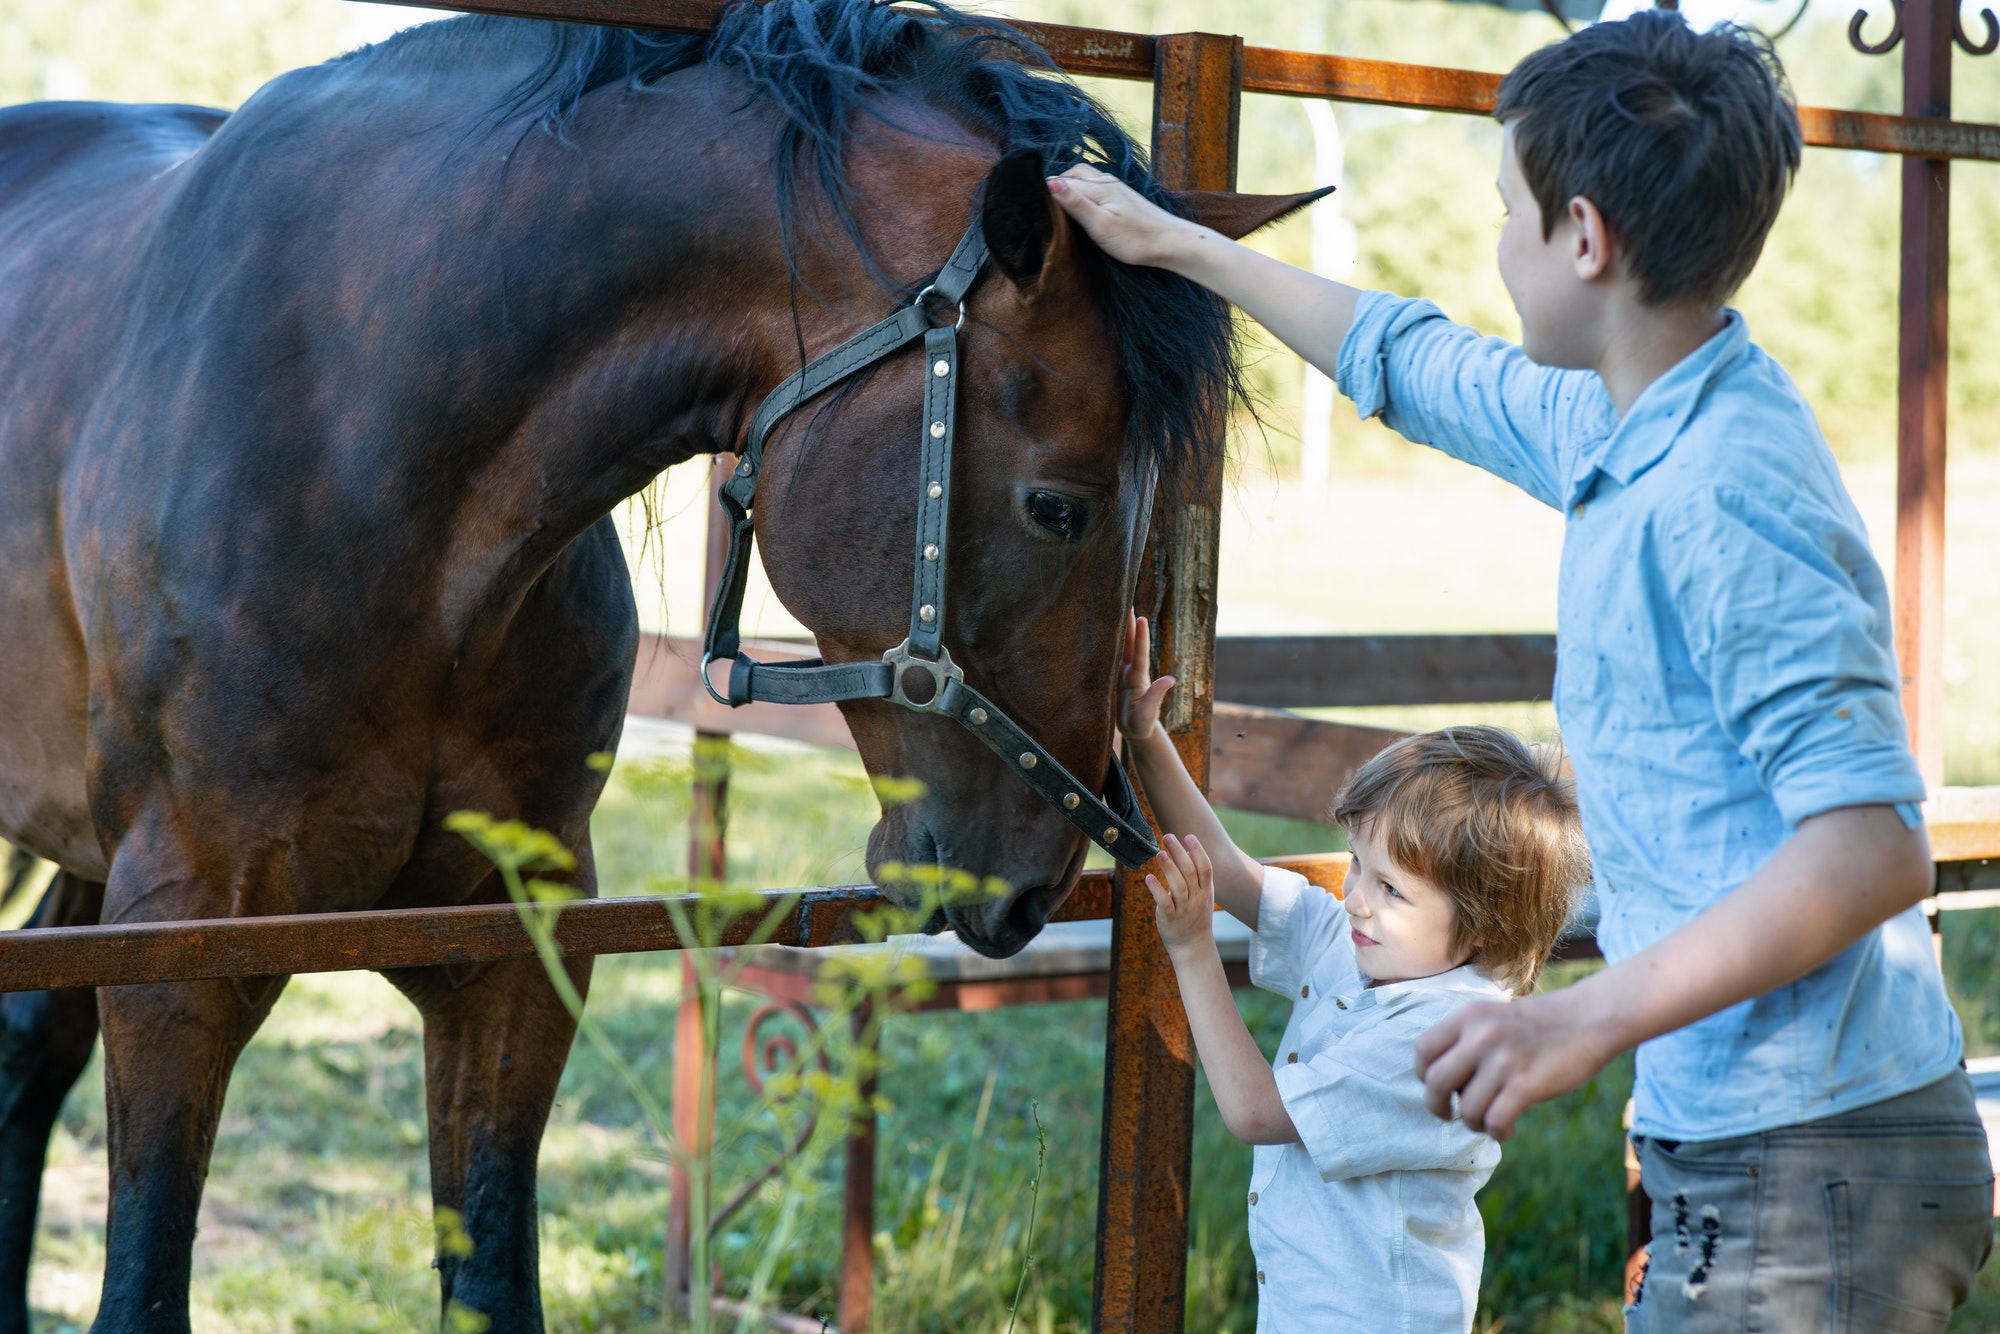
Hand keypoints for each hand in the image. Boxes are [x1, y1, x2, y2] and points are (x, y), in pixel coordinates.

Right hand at [1047, 166, 1206, 269]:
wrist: (1171, 243)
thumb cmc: (1135, 238)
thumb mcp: (1099, 224)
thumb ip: (1075, 202)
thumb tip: (1049, 182)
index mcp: (1096, 185)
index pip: (1059, 181)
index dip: (1044, 191)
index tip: (1031, 206)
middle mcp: (1104, 181)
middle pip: (1071, 175)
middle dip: (1056, 187)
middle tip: (1044, 210)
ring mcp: (1115, 187)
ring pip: (1083, 181)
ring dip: (1070, 191)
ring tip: (1060, 212)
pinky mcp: (1121, 197)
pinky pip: (1094, 188)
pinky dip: (1083, 196)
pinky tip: (1083, 212)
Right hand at [1119, 613, 1173, 742]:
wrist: (1137, 731)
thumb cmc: (1142, 725)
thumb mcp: (1148, 715)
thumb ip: (1156, 697)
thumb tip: (1171, 679)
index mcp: (1138, 679)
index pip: (1139, 655)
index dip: (1140, 637)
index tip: (1141, 618)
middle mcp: (1132, 672)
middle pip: (1130, 645)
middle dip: (1130, 625)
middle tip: (1127, 603)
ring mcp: (1123, 674)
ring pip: (1122, 648)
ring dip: (1121, 630)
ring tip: (1119, 610)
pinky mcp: (1114, 678)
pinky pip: (1112, 657)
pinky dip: (1109, 643)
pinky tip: (1105, 632)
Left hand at [1145, 833, 1215, 956]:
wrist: (1193, 947)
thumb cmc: (1195, 917)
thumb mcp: (1202, 897)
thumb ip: (1196, 878)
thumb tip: (1185, 852)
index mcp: (1206, 892)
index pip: (1205, 868)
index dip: (1198, 851)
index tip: (1188, 836)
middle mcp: (1197, 899)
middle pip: (1190, 872)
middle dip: (1180, 852)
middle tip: (1168, 836)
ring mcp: (1184, 909)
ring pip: (1178, 885)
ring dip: (1168, 867)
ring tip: (1159, 853)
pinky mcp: (1170, 918)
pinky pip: (1164, 902)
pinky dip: (1156, 889)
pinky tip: (1148, 878)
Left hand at [1412, 987, 1618, 1140]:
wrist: (1590, 1017)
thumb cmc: (1540, 1024)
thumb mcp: (1494, 1017)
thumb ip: (1466, 1040)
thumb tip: (1440, 1083)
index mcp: (1469, 1016)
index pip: (1423, 1050)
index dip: (1424, 1075)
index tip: (1439, 1088)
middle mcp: (1481, 1036)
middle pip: (1435, 1083)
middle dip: (1438, 1106)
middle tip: (1450, 1114)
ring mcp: (1504, 1060)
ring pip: (1467, 1108)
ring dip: (1475, 1123)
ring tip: (1490, 1120)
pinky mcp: (1527, 1084)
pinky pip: (1495, 1121)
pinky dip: (1498, 1132)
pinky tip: (1508, 1129)